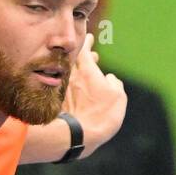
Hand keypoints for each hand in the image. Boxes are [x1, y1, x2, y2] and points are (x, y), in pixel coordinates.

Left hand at [61, 32, 125, 154]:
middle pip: (74, 61)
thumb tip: (110, 79)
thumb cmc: (101, 115)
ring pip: (68, 75)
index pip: (83, 49)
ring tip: (87, 75)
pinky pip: (63, 90)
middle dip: (83, 57)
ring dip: (77, 72)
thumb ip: (114, 83)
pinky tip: (76, 93)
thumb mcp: (118, 96)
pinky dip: (70, 87)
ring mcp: (62, 91)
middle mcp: (72, 78)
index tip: (89, 38)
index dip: (86, 43)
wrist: (77, 136)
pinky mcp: (58, 104)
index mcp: (87, 71)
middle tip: (92, 56)